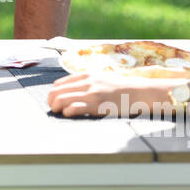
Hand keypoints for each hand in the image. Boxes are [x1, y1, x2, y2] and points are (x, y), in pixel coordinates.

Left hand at [47, 72, 162, 117]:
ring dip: (55, 108)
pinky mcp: (96, 105)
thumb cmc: (120, 88)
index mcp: (85, 75)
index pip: (58, 84)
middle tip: (54, 109)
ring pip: (60, 99)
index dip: (53, 94)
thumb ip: (85, 82)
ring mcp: (90, 93)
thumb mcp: (100, 78)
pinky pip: (73, 108)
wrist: (138, 92)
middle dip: (51, 102)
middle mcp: (86, 82)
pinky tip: (69, 114)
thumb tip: (68, 90)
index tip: (56, 101)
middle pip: (55, 91)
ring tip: (60, 113)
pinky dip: (67, 112)